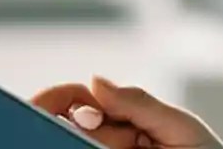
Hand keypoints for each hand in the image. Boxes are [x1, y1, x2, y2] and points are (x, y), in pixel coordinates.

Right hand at [31, 76, 222, 148]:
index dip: (61, 98)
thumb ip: (139, 104)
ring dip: (69, 140)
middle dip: (62, 123)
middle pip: (70, 126)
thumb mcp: (180, 127)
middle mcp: (113, 140)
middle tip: (70, 129)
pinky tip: (75, 146)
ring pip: (75, 144)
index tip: (42, 103)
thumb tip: (95, 80)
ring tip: (92, 140)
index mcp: (128, 117)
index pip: (83, 100)